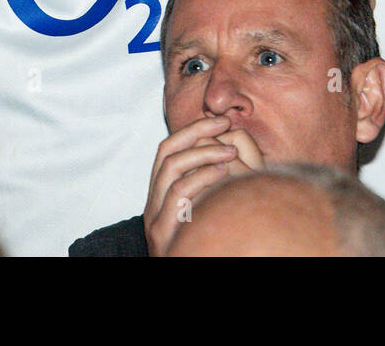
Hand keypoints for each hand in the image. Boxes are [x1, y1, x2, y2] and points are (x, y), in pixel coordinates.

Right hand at [142, 115, 262, 255]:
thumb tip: (232, 141)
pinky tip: (225, 173)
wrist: (201, 264)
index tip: (221, 120)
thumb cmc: (216, 244)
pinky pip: (180, 193)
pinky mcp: (161, 234)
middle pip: (166, 152)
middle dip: (196, 132)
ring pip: (171, 167)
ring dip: (204, 152)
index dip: (193, 130)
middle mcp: (152, 205)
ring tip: (231, 151)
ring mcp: (154, 219)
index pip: (168, 150)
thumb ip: (215, 180)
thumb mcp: (211, 208)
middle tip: (225, 124)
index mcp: (161, 197)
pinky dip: (202, 176)